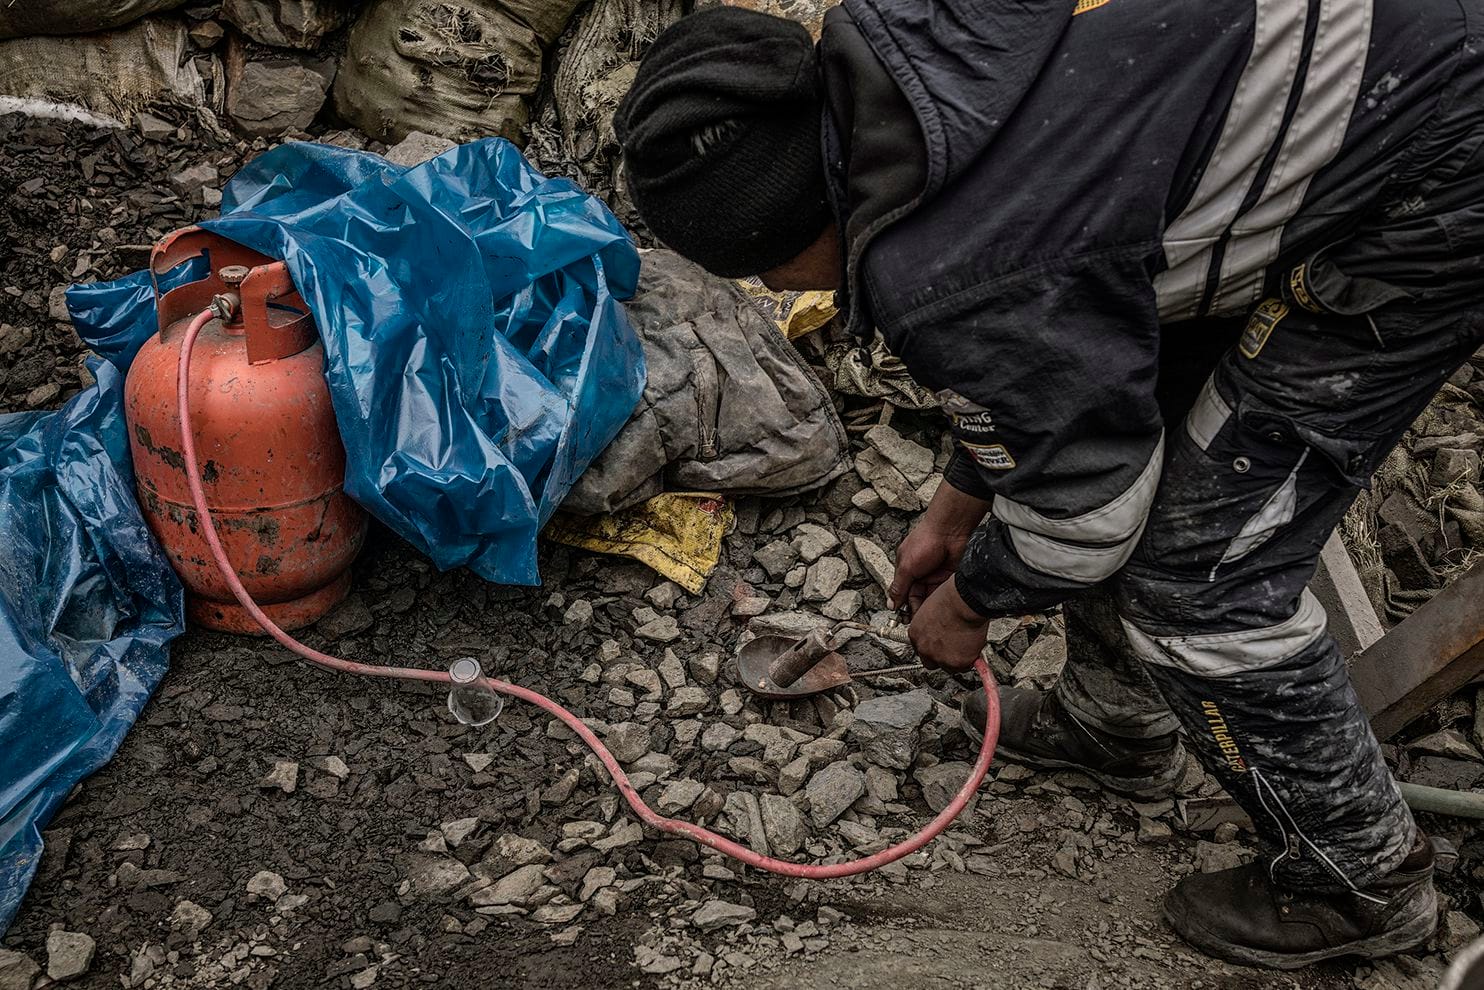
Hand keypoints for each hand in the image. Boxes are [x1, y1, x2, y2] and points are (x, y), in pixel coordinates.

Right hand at [889, 484, 990, 612]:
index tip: (905, 620)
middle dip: (916, 610)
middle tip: (918, 623)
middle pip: (916, 598)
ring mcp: (934, 576)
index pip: (902, 594)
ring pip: (929, 598)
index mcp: (906, 570)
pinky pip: (942, 594)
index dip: (904, 607)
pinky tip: (939, 610)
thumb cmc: (926, 540)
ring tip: (928, 619)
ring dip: (928, 608)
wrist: (951, 530)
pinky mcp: (947, 578)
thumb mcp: (906, 567)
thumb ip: (899, 587)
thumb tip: (891, 603)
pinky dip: (940, 602)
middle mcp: (919, 574)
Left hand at [909, 576, 990, 671]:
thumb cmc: (952, 598)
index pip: (920, 648)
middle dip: (941, 657)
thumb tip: (939, 631)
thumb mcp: (932, 610)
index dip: (932, 647)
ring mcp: (939, 657)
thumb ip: (931, 626)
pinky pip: (964, 666)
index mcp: (915, 633)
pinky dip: (970, 660)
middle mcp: (924, 647)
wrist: (964, 601)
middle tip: (952, 649)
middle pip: (930, 662)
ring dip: (956, 659)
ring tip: (965, 646)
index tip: (939, 645)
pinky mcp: (956, 662)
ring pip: (947, 667)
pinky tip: (972, 647)